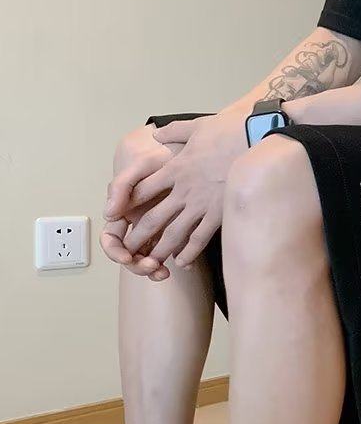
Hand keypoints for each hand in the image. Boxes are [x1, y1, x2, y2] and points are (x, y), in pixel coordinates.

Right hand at [101, 125, 184, 278]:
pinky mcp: (182, 229)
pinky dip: (180, 260)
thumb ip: (121, 186)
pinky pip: (178, 251)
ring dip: (155, 269)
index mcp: (125, 212)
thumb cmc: (160, 158)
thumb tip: (109, 214)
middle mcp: (140, 224)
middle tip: (152, 266)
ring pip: (151, 257)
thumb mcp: (141, 166)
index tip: (126, 257)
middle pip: (131, 255)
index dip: (116, 252)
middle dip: (138, 266)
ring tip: (165, 271)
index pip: (112, 240)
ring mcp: (161, 229)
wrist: (189, 152)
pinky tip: (186, 264)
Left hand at [121, 109, 248, 267]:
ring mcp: (201, 204)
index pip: (143, 190)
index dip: (127, 204)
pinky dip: (189, 252)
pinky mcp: (219, 213)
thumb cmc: (230, 131)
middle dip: (138, 236)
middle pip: (153, 218)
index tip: (118, 216)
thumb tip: (156, 132)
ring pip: (173, 233)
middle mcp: (183, 189)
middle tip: (127, 249)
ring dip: (159, 250)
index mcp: (175, 168)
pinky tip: (182, 262)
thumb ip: (174, 131)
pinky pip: (200, 238)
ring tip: (150, 262)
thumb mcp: (197, 126)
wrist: (256, 140)